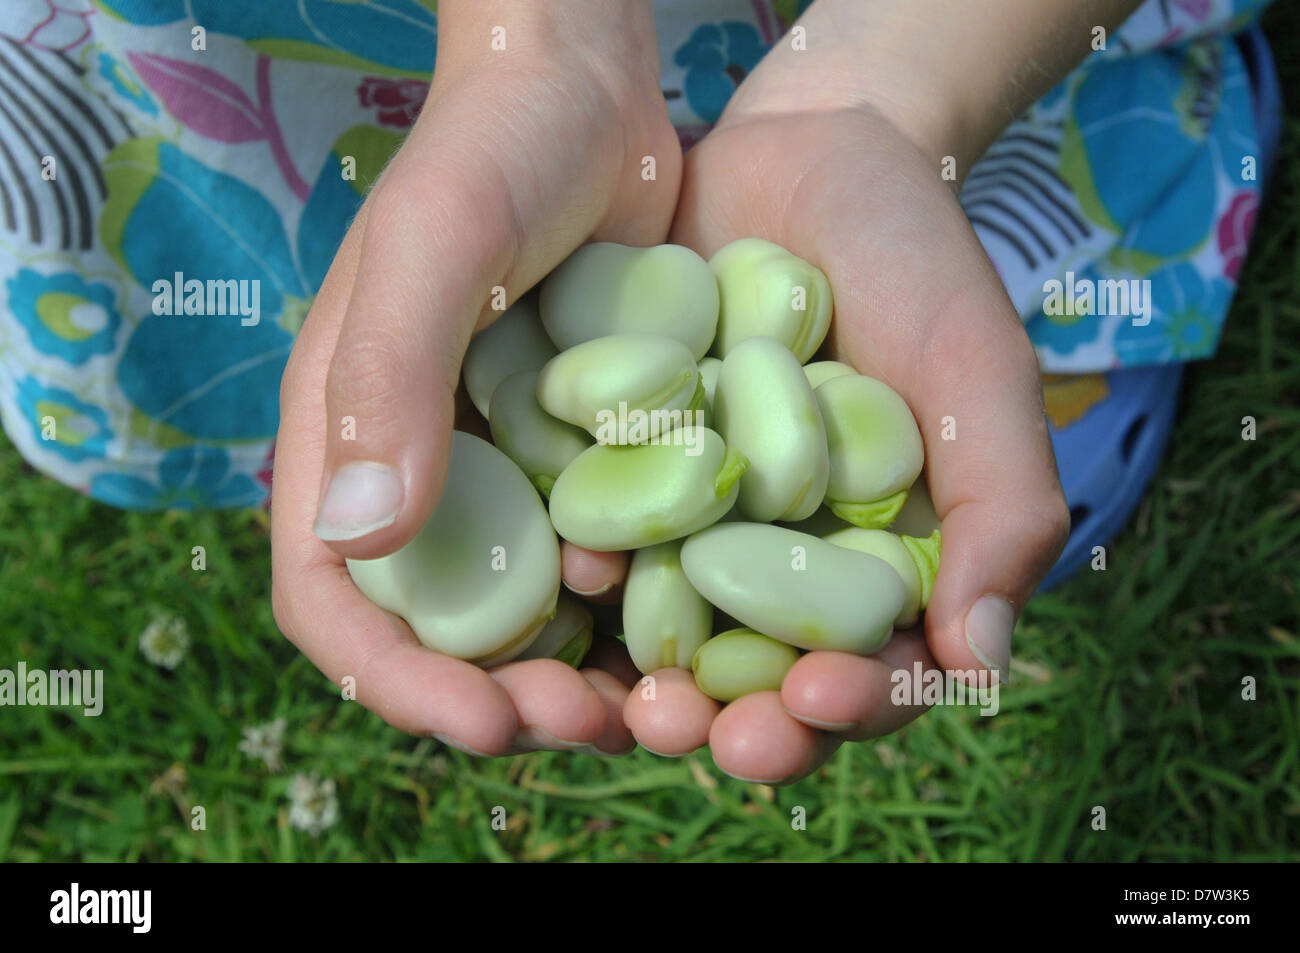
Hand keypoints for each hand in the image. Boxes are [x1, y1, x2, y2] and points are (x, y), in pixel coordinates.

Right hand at [272, 1, 674, 755]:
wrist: (588, 92)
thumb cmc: (493, 148)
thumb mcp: (434, 247)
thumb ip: (386, 380)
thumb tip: (357, 538)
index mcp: (348, 438)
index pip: (334, 598)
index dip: (395, 678)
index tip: (484, 724)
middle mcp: (420, 470)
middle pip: (435, 630)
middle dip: (500, 697)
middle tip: (589, 721)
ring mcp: (502, 469)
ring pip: (524, 614)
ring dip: (577, 673)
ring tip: (649, 704)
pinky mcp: (577, 456)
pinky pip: (596, 559)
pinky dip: (634, 610)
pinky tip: (695, 631)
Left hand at [624, 6, 1078, 781]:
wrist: (799, 152)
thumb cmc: (912, 260)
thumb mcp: (973, 370)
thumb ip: (1000, 506)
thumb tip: (980, 664)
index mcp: (873, 562)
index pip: (873, 669)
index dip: (854, 706)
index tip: (820, 702)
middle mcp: (775, 562)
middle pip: (758, 679)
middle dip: (738, 722)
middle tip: (712, 738)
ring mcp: (688, 524)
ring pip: (666, 635)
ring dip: (646, 685)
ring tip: (628, 705)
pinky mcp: (611, 474)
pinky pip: (592, 541)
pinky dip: (581, 575)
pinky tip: (571, 581)